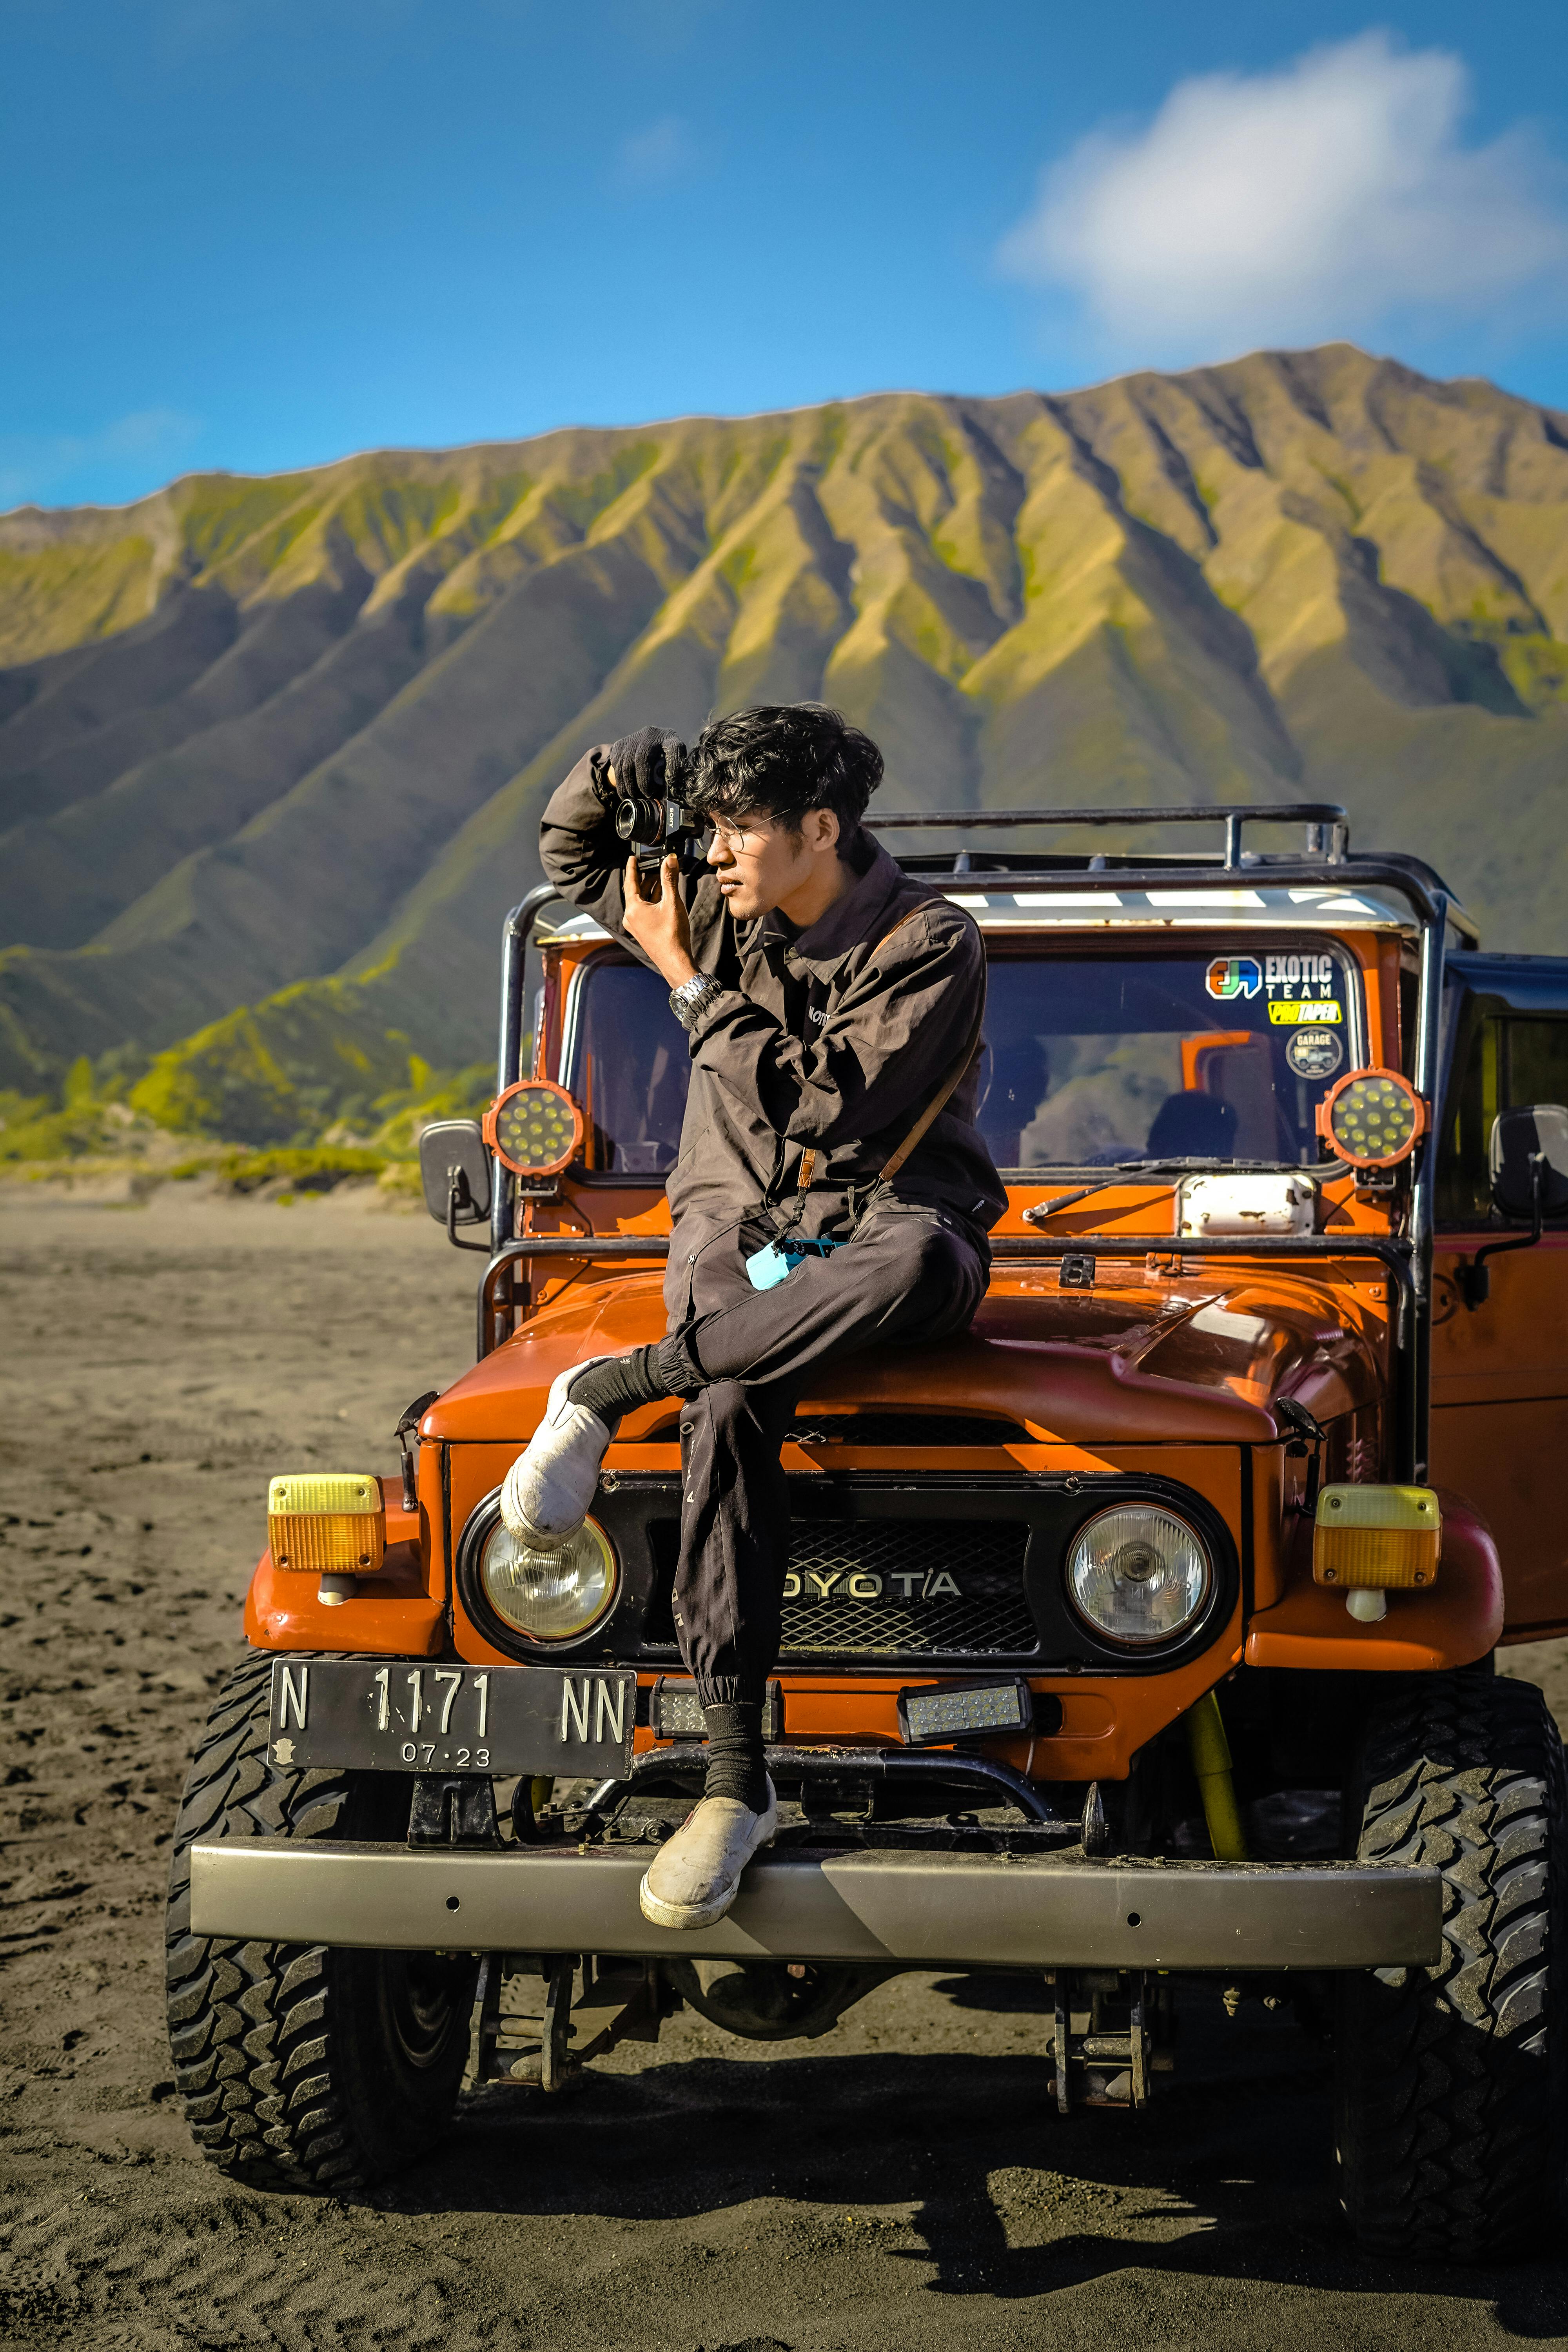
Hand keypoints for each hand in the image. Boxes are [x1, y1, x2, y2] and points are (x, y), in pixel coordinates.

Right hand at [597, 726, 687, 801]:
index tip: (672, 782)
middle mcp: (651, 734)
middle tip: (648, 795)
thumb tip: (668, 794)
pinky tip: (627, 792)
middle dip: (644, 781)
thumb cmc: (665, 757)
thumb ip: (672, 773)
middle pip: (643, 757)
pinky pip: (617, 766)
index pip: (674, 748)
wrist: (647, 742)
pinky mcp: (620, 745)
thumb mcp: (674, 762)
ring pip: (627, 764)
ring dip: (630, 785)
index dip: (674, 765)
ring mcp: (633, 738)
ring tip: (636, 797)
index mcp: (669, 738)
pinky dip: (621, 783)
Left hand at [621, 854, 696, 987]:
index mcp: (633, 909)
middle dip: (646, 878)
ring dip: (651, 889)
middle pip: (636, 891)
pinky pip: (644, 910)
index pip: (630, 882)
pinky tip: (663, 895)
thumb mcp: (672, 902)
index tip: (632, 858)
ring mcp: (635, 925)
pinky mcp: (642, 931)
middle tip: (654, 865)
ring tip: (662, 877)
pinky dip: (652, 901)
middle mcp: (630, 917)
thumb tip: (670, 860)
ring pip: (641, 901)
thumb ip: (670, 879)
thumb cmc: (672, 935)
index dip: (632, 868)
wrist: (675, 961)